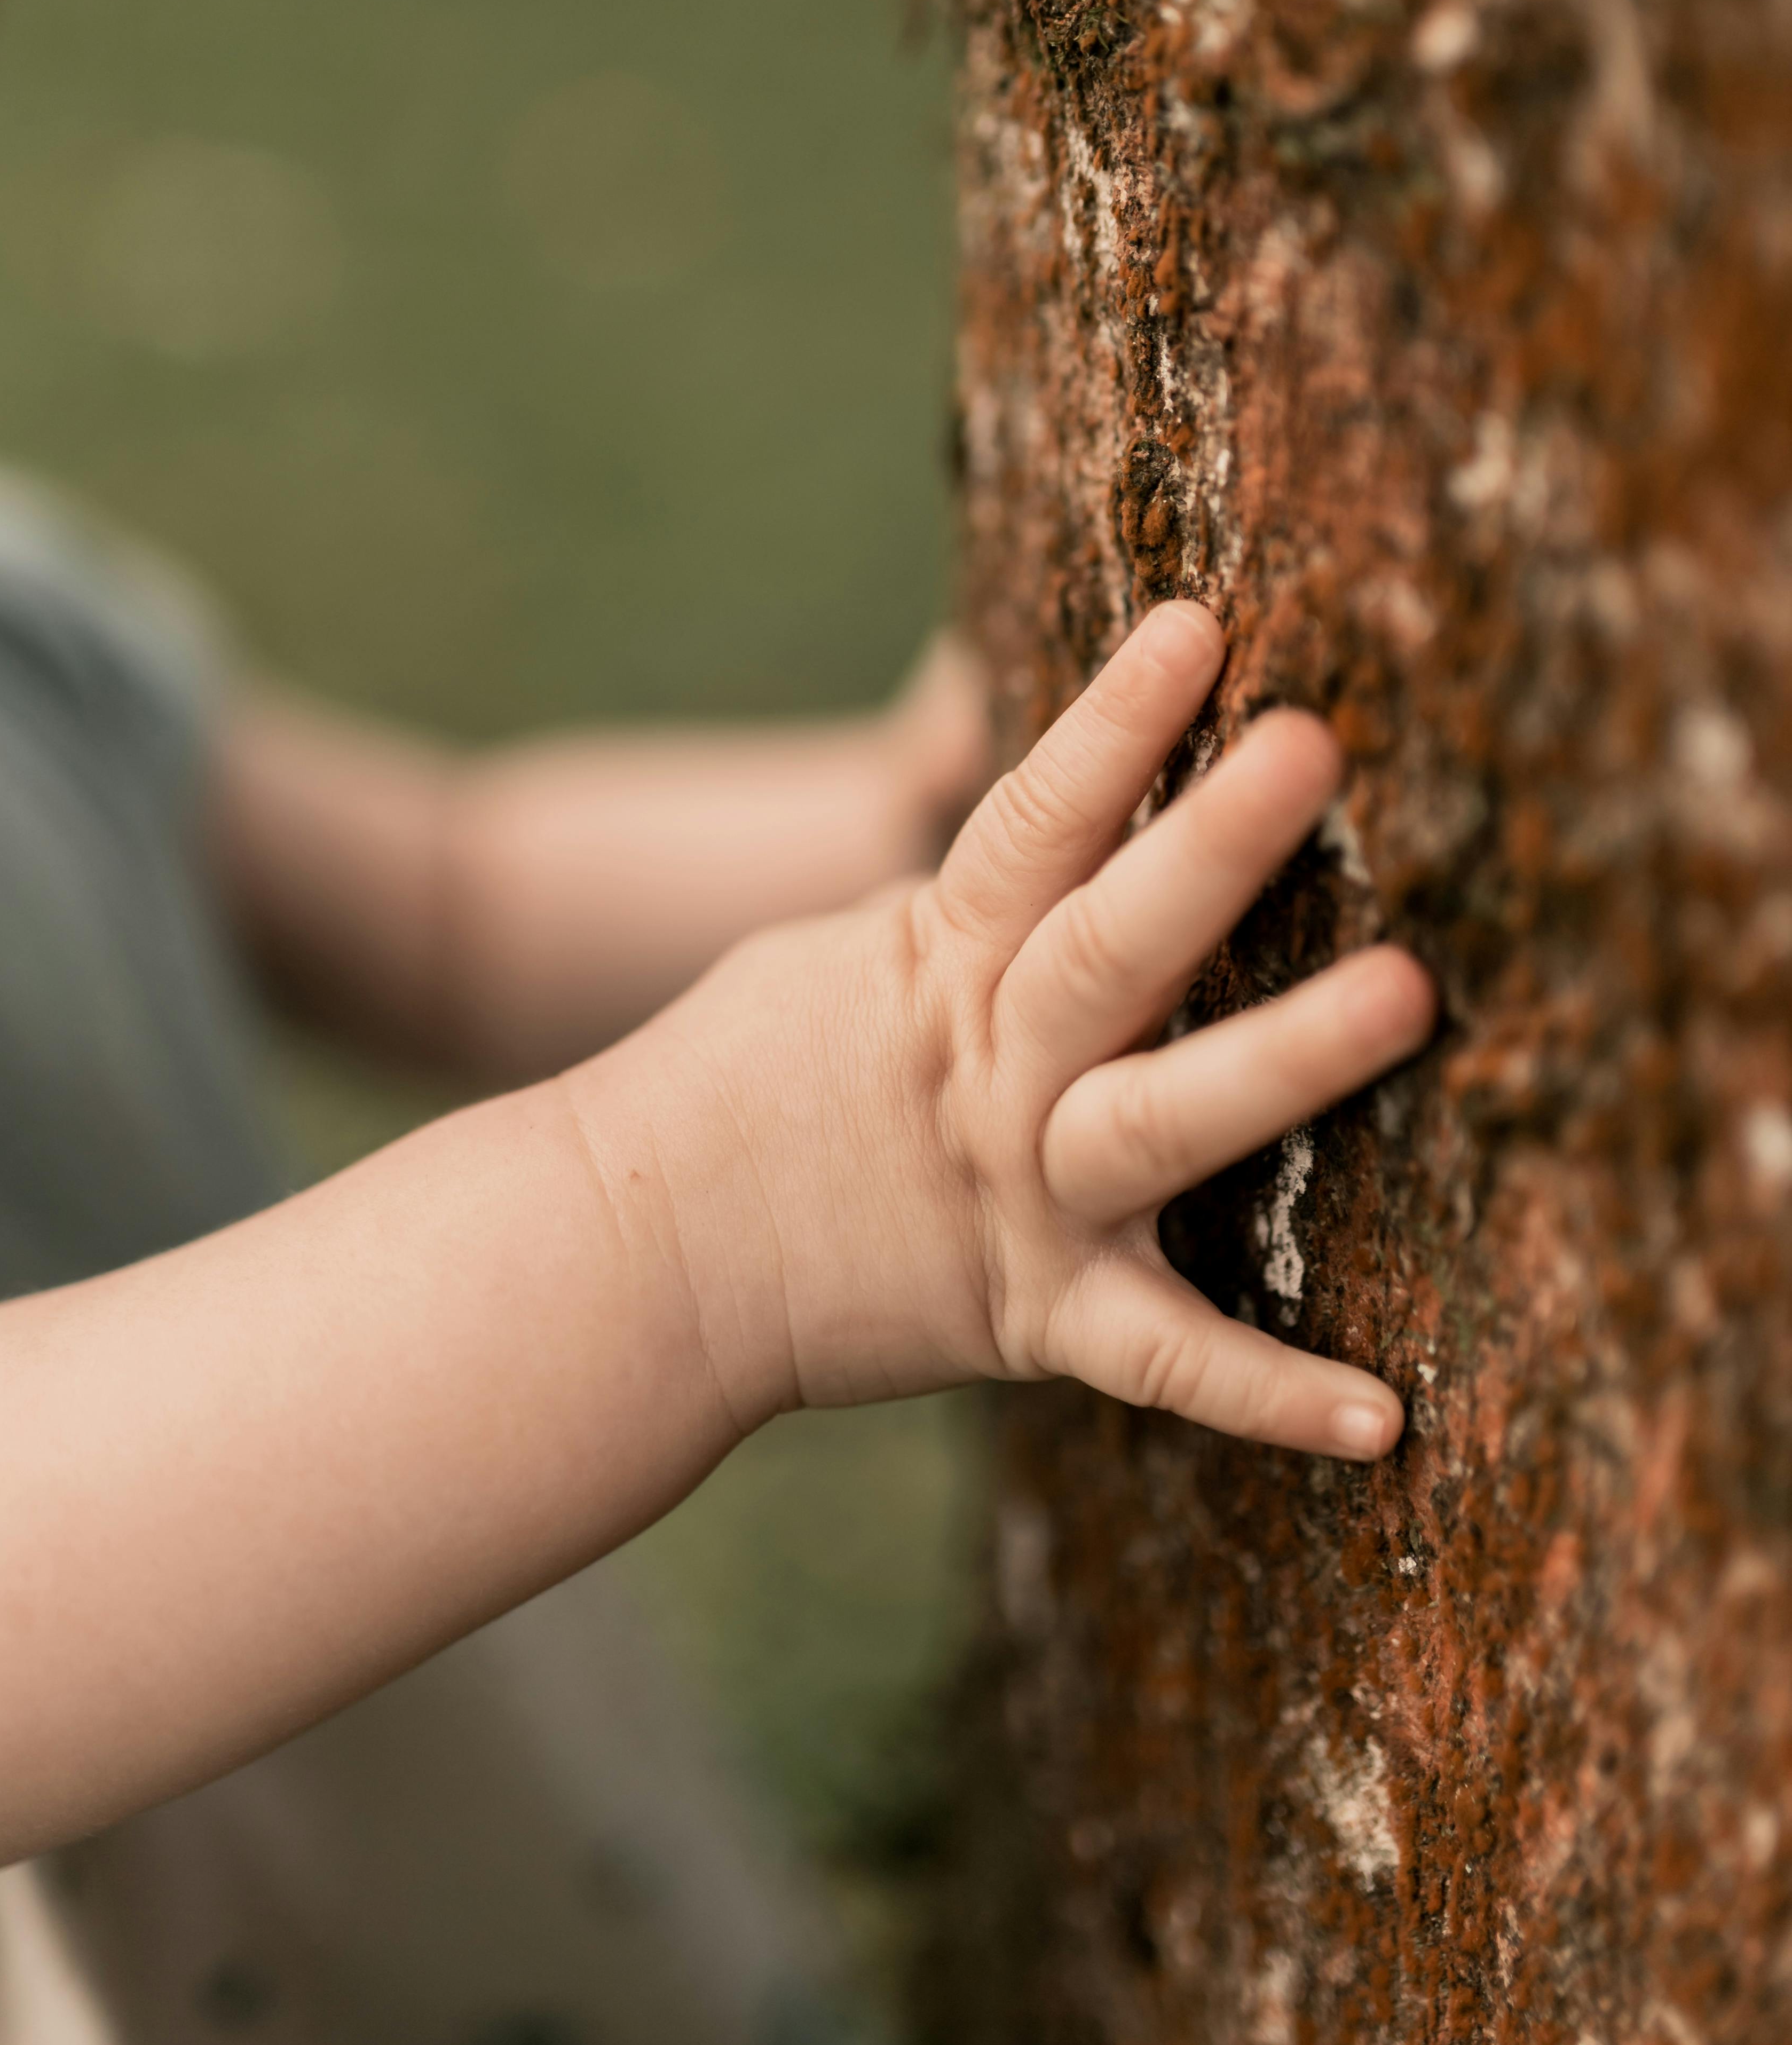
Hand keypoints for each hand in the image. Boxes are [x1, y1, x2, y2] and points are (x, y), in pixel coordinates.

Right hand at [595, 603, 1433, 1460]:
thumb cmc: (737, 1085)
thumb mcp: (835, 957)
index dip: (1114, 722)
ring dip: (1286, 1060)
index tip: (1201, 625)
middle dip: (1211, 845)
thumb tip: (1069, 815)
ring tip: (1408, 995)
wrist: (636, 1256)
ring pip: (1162, 1121)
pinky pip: (1165, 1363)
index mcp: (934, 962)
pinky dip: (1271, 1396)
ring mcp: (1015, 1195)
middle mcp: (989, 1070)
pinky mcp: (1030, 1318)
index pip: (1033, 821)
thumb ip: (962, 901)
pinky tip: (1386, 1419)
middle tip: (1316, 744)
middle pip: (1110, 946)